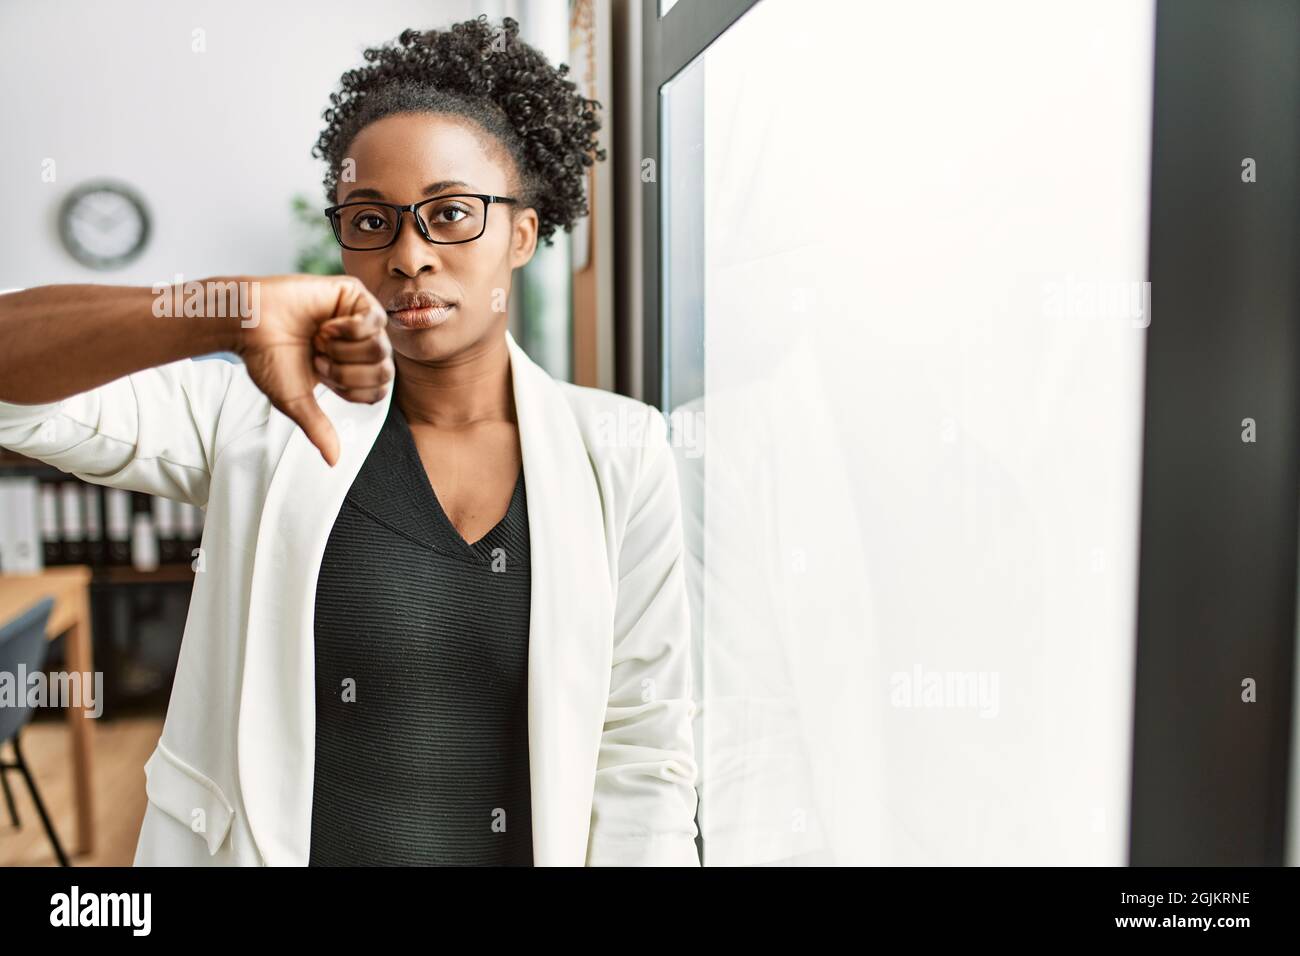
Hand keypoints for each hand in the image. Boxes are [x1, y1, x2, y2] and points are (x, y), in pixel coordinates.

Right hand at [232, 274, 392, 466]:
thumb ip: (319, 429)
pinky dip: (348, 328)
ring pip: (381, 348)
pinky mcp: (355, 294)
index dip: (350, 389)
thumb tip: (334, 462)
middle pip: (385, 372)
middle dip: (346, 372)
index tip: (320, 376)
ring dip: (344, 350)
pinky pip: (375, 320)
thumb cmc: (268, 358)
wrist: (247, 323)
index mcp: (351, 368)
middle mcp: (360, 344)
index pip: (378, 391)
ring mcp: (360, 318)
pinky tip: (326, 324)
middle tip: (319, 358)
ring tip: (319, 339)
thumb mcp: (296, 401)